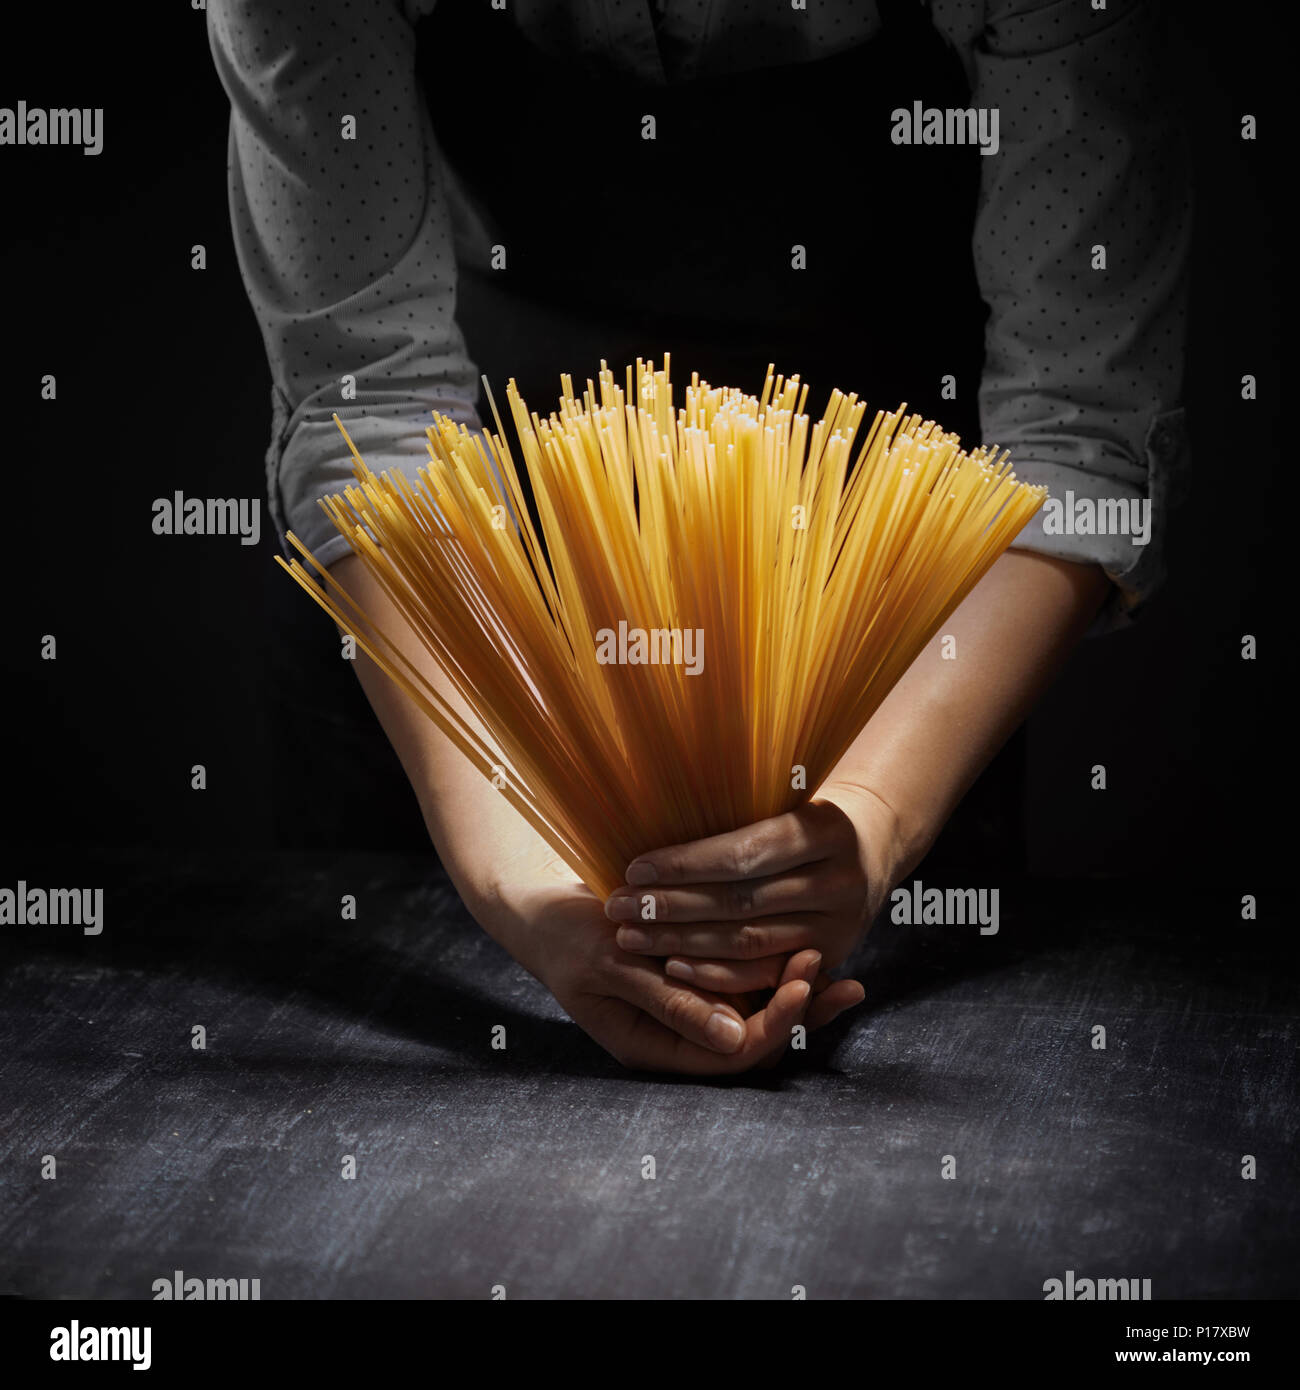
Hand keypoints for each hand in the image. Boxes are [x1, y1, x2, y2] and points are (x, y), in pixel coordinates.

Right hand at [472, 838, 825, 1073]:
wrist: (541, 908)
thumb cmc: (567, 935)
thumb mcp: (612, 966)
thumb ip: (670, 1003)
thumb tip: (734, 1039)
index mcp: (651, 1048)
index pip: (730, 1056)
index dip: (773, 1025)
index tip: (804, 982)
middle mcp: (676, 1037)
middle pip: (752, 1043)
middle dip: (796, 1013)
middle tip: (834, 975)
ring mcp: (687, 1009)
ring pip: (753, 1016)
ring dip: (793, 994)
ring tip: (836, 967)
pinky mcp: (693, 979)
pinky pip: (742, 987)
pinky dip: (773, 970)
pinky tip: (806, 949)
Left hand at [601, 780, 901, 1007]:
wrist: (872, 845)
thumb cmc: (803, 815)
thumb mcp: (784, 800)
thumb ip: (735, 816)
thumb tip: (648, 818)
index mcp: (825, 829)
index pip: (742, 854)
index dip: (685, 865)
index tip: (634, 869)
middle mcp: (838, 880)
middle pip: (741, 901)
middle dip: (672, 908)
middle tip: (618, 908)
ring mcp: (839, 925)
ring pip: (749, 942)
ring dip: (683, 943)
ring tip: (632, 936)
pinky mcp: (831, 956)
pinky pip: (765, 973)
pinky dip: (717, 974)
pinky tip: (673, 966)